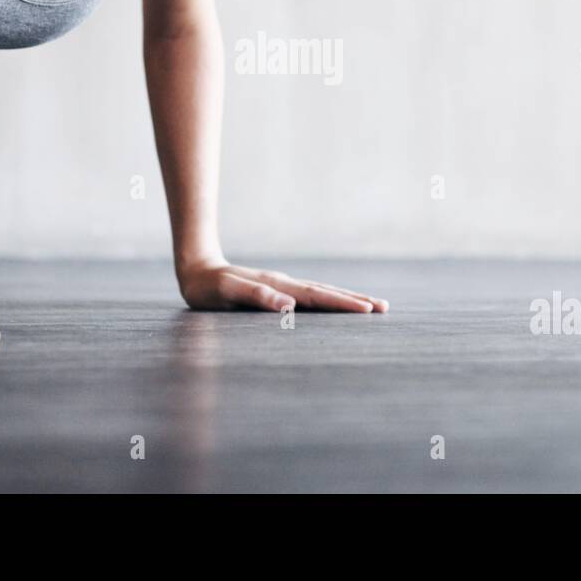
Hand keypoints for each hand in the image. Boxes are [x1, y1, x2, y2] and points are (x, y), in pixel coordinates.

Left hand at [176, 258, 388, 312]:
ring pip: (321, 292)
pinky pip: (310, 296)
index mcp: (278, 286)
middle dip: (355, 300)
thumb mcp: (227, 292)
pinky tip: (335, 305)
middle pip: (326, 292)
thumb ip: (257, 296)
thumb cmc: (208, 287)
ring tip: (371, 305)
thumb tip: (289, 306)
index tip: (368, 310)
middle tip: (384, 308)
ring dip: (346, 298)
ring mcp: (283, 285)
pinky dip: (329, 300)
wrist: (196, 270)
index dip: (342, 303)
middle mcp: (285, 284)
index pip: (316, 296)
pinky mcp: (278, 290)